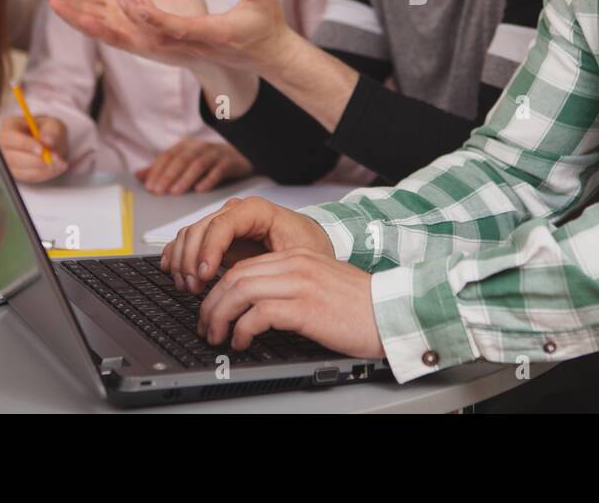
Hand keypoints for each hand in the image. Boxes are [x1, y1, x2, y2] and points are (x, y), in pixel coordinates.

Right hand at [0, 114, 67, 182]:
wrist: (49, 142)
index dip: (25, 144)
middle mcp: (4, 145)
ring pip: (21, 170)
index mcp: (9, 127)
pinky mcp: (17, 173)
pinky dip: (44, 174)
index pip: (10, 137)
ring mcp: (8, 161)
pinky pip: (28, 177)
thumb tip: (47, 141)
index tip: (42, 149)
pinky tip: (57, 168)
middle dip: (36, 160)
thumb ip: (51, 131)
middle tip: (56, 159)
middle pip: (12, 157)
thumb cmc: (47, 130)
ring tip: (61, 164)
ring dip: (42, 169)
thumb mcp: (53, 124)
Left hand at [39, 0, 294, 76]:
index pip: (171, 27)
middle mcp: (177, 46)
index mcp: (203, 35)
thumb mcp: (262, 0)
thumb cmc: (262, 27)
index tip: (126, 0)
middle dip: (92, 15)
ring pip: (114, 35)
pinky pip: (118, 34)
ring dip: (82, 17)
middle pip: (129, 33)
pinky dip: (93, 21)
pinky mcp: (158, 46)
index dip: (149, 15)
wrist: (261, 57)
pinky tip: (71, 9)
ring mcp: (165, 48)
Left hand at [138, 139, 251, 195]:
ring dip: (186, 178)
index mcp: (186, 146)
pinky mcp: (230, 162)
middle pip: (181, 159)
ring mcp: (215, 154)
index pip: (168, 156)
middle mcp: (199, 147)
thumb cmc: (208, 162)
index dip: (157, 170)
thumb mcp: (185, 162)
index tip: (149, 186)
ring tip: (176, 192)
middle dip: (168, 175)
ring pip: (198, 164)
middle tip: (159, 191)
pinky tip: (201, 190)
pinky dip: (209, 179)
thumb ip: (162, 169)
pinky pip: (219, 170)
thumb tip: (138, 175)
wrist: (241, 157)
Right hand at [160, 196, 332, 293]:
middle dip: (191, 260)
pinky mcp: (216, 238)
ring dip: (182, 262)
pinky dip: (177, 256)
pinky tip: (172, 271)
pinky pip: (188, 241)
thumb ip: (272, 264)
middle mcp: (236, 213)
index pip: (222, 224)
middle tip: (194, 288)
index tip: (205, 275)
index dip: (209, 250)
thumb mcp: (297, 257)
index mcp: (257, 211)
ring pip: (189, 235)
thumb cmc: (308, 249)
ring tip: (188, 287)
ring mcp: (223, 223)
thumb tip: (247, 283)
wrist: (310, 247)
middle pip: (200, 229)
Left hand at [197, 250, 385, 359]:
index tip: (211, 311)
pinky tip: (241, 341)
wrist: (393, 312)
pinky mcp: (306, 307)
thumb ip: (292, 285)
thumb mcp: (322, 284)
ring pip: (240, 291)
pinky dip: (242, 329)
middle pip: (235, 277)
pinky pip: (259, 314)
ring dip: (219, 316)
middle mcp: (296, 264)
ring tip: (215, 336)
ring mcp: (301, 284)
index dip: (219, 290)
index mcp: (298, 257)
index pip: (243, 266)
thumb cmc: (362, 307)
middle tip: (205, 327)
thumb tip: (256, 307)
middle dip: (211, 304)